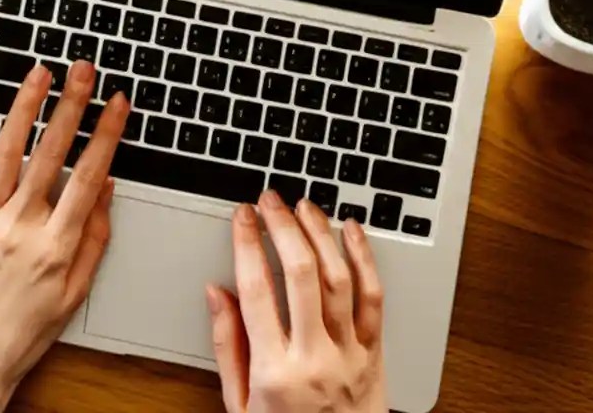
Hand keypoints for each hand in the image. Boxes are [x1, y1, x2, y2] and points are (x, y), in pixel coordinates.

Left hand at [0, 61, 128, 412]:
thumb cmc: (22, 332)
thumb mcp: (74, 293)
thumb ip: (94, 239)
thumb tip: (104, 192)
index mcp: (56, 245)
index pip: (89, 175)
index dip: (106, 135)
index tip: (117, 104)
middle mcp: (20, 227)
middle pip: (52, 154)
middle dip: (71, 106)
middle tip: (82, 72)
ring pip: (8, 153)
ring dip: (25, 107)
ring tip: (39, 73)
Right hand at [206, 191, 387, 412]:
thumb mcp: (239, 403)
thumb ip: (227, 345)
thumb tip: (216, 292)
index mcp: (274, 372)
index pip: (257, 291)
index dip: (246, 244)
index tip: (240, 217)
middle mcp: (314, 358)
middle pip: (302, 275)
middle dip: (283, 228)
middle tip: (270, 200)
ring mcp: (350, 354)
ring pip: (339, 279)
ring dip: (321, 234)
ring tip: (305, 206)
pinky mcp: (375, 352)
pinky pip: (374, 297)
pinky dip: (364, 258)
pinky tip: (351, 231)